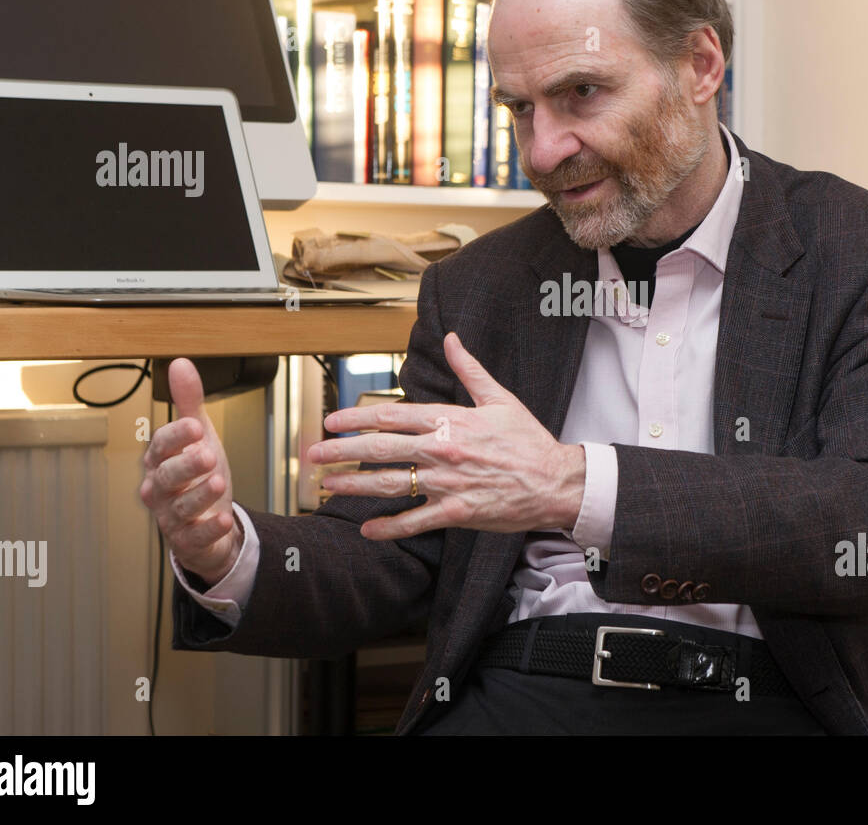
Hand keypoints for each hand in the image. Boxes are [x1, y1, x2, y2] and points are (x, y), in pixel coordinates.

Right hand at [139, 358, 242, 583]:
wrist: (208, 520)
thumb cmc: (199, 474)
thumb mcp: (198, 436)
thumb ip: (188, 404)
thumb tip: (180, 364)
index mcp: (160, 461)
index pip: (161, 446)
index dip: (177, 437)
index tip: (196, 426)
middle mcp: (161, 489)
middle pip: (167, 477)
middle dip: (186, 466)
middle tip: (208, 454)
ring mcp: (172, 517)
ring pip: (181, 507)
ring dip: (200, 494)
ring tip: (218, 481)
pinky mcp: (188, 540)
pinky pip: (195, 537)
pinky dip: (209, 529)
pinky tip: (223, 518)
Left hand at [308, 332, 586, 539]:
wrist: (556, 481)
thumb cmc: (528, 440)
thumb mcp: (499, 398)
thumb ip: (469, 369)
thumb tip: (451, 338)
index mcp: (450, 420)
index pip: (392, 416)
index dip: (356, 418)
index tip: (331, 421)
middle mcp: (443, 449)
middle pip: (380, 449)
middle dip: (340, 452)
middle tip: (311, 454)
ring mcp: (448, 483)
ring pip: (389, 484)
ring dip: (353, 486)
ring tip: (327, 487)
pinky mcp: (457, 513)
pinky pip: (415, 520)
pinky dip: (389, 526)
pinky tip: (366, 528)